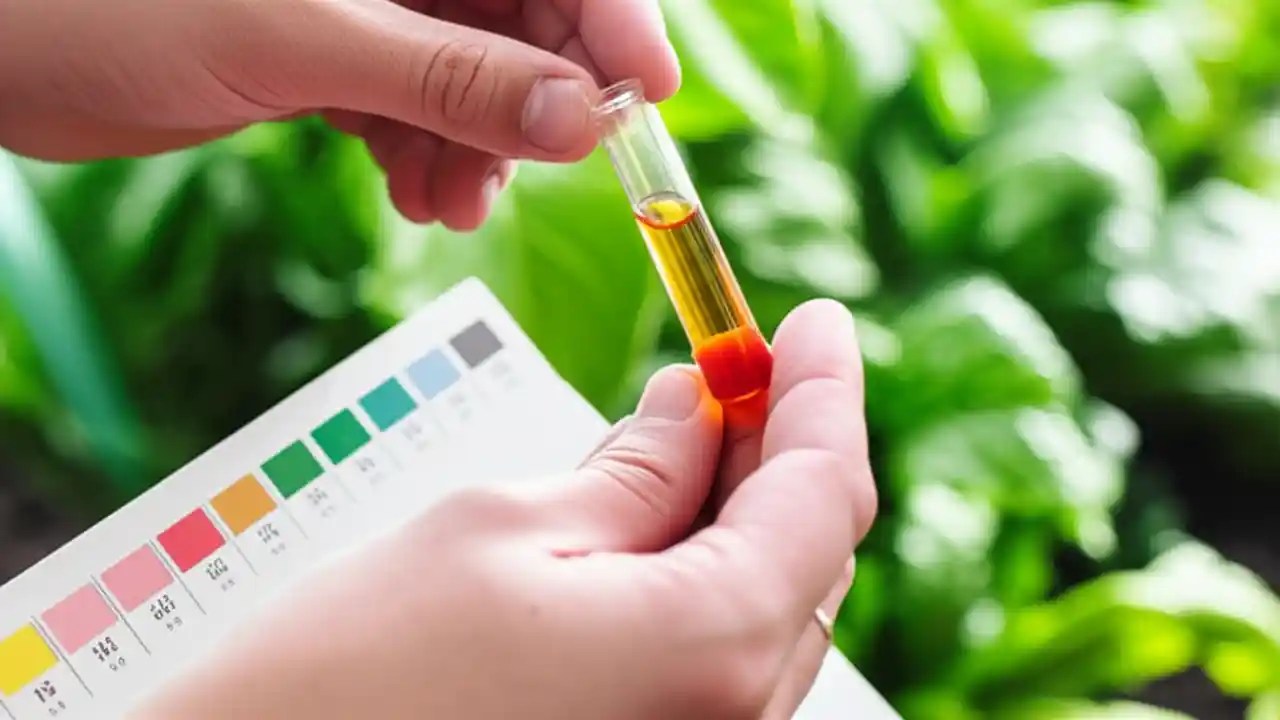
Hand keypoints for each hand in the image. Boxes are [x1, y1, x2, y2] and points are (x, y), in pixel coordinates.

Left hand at [0, 0, 679, 228]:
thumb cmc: (110, 5)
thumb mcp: (302, 39)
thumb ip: (448, 77)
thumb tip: (581, 118)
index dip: (606, 14)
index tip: (642, 94)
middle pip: (519, 11)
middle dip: (536, 97)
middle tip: (541, 167)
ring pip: (471, 68)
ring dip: (480, 142)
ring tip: (453, 201)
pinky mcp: (331, 48)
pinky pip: (416, 100)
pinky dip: (428, 151)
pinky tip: (419, 194)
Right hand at [130, 300, 876, 719]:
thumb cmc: (352, 676)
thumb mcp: (502, 529)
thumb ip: (634, 471)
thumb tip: (699, 408)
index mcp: (708, 646)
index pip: (823, 494)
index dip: (826, 392)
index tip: (819, 319)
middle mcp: (729, 718)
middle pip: (807, 550)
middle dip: (781, 443)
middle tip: (738, 360)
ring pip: (768, 603)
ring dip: (744, 505)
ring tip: (691, 424)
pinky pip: (717, 652)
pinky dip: (704, 569)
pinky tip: (655, 514)